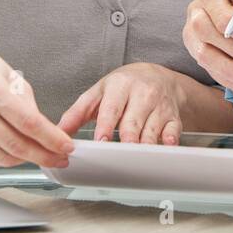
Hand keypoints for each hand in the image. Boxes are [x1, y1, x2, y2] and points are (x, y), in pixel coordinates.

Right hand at [0, 36, 74, 168]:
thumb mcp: (10, 77)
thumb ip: (29, 104)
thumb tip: (46, 133)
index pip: (28, 122)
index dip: (51, 139)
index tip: (66, 147)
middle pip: (15, 145)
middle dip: (43, 156)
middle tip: (58, 159)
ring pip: (1, 158)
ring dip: (24, 160)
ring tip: (37, 154)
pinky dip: (2, 160)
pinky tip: (12, 153)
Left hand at [59, 63, 186, 144]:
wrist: (157, 75)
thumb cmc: (123, 87)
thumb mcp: (98, 93)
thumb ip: (77, 112)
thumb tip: (57, 132)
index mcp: (119, 86)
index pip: (111, 107)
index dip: (106, 125)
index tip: (102, 140)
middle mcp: (141, 94)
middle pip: (134, 120)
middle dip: (128, 137)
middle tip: (122, 152)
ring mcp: (159, 105)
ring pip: (153, 128)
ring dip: (146, 143)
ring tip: (139, 156)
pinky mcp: (173, 116)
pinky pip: (174, 130)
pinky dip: (171, 139)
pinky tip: (167, 146)